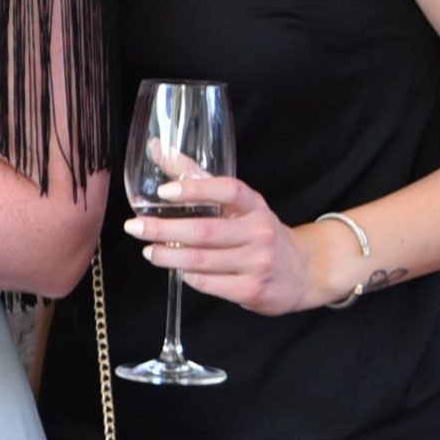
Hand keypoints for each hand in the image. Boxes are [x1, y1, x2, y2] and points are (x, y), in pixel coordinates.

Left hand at [126, 171, 356, 315]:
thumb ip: (198, 177)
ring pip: (202, 260)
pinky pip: (210, 284)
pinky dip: (188, 276)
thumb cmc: (258, 232)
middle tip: (135, 227)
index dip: (195, 189)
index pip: (227, 189)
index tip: (163, 192)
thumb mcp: (238, 203)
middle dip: (164, 230)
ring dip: (169, 256)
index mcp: (254, 205)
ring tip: (149, 251)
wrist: (303, 271)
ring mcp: (257, 262)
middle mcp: (258, 231)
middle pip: (204, 230)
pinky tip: (177, 270)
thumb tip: (156, 148)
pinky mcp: (252, 290)